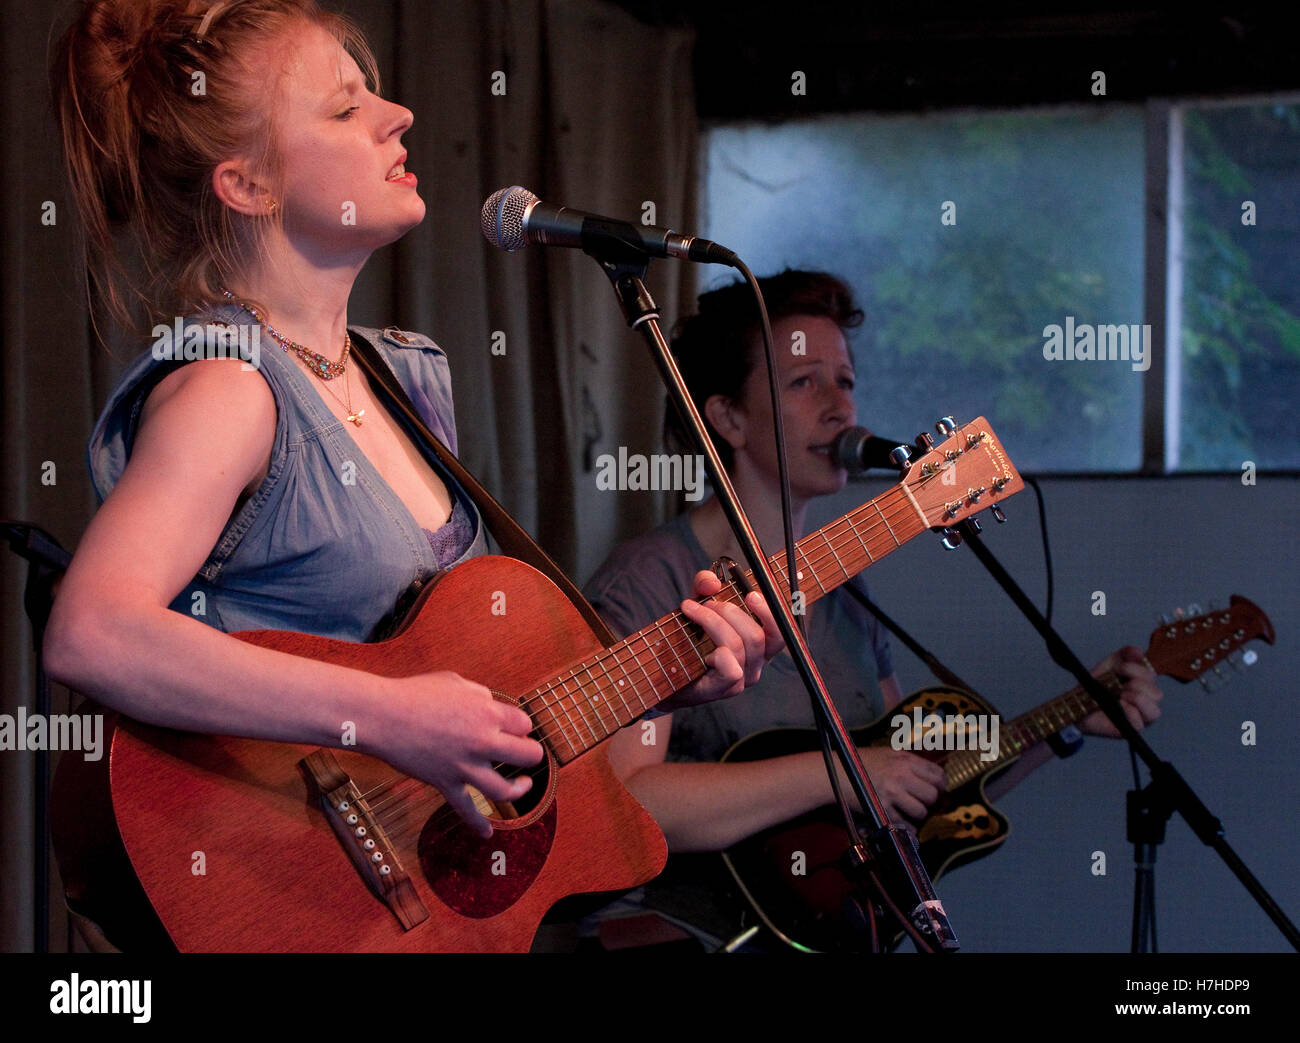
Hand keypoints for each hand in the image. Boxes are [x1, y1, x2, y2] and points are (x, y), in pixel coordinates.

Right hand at [367, 672, 543, 837]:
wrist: (382, 715)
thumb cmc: (415, 694)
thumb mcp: (456, 682)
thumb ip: (480, 696)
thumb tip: (491, 705)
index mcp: (487, 712)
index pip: (524, 724)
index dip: (520, 725)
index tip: (511, 727)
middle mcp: (482, 741)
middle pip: (528, 755)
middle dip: (530, 753)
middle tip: (523, 753)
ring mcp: (465, 766)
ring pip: (506, 789)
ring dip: (519, 789)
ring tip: (522, 784)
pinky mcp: (446, 783)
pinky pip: (465, 809)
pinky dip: (477, 824)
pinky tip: (487, 833)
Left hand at [652, 569, 783, 710]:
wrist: (667, 670)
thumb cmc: (690, 636)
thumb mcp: (698, 601)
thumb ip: (705, 584)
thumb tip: (713, 582)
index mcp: (761, 643)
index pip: (782, 630)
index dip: (770, 612)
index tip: (751, 594)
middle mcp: (757, 662)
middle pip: (757, 635)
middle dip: (729, 611)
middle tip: (707, 603)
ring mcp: (743, 678)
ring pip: (738, 645)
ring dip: (713, 623)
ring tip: (693, 612)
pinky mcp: (725, 689)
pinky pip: (730, 668)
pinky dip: (715, 652)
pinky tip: (701, 650)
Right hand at [852, 746, 946, 824]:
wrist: (835, 772)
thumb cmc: (859, 762)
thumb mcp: (887, 754)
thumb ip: (908, 763)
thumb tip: (929, 775)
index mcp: (905, 760)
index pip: (937, 775)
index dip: (940, 785)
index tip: (935, 789)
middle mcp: (901, 775)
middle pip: (933, 795)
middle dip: (928, 801)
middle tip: (920, 801)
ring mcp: (892, 793)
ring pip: (921, 811)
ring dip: (916, 814)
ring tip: (908, 811)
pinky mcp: (882, 809)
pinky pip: (905, 825)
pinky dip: (907, 828)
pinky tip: (903, 824)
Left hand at [1079, 645, 1162, 736]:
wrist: (1078, 701)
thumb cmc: (1097, 684)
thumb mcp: (1111, 663)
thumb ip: (1126, 654)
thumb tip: (1139, 653)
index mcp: (1144, 685)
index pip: (1152, 676)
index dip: (1137, 669)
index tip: (1120, 668)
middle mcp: (1146, 702)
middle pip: (1157, 694)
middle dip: (1137, 684)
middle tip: (1120, 685)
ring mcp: (1140, 718)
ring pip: (1154, 711)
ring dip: (1136, 699)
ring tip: (1120, 696)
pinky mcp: (1130, 729)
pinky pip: (1139, 723)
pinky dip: (1128, 712)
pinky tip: (1118, 707)